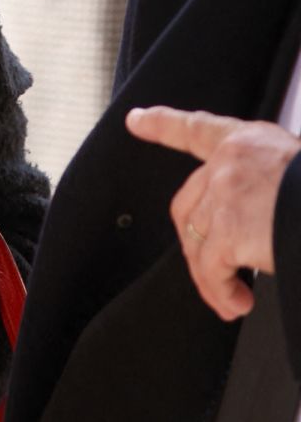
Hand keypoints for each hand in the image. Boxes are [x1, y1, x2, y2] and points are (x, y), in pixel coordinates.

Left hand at [127, 106, 300, 319]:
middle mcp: (232, 161)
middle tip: (214, 271)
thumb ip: (269, 183)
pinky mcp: (229, 229)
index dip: (164, 124)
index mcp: (252, 143)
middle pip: (189, 202)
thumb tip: (257, 218)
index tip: (138, 120)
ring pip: (197, 241)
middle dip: (196, 242)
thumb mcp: (298, 173)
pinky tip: (236, 303)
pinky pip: (211, 268)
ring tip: (232, 298)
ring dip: (211, 276)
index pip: (199, 129)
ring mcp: (226, 193)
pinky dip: (219, 290)